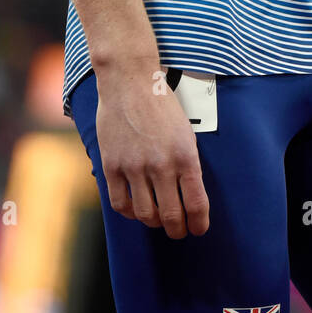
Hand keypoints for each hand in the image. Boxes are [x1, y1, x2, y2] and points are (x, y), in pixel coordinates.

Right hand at [95, 63, 209, 237]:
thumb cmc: (162, 105)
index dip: (199, 223)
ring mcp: (134, 166)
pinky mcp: (112, 166)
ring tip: (158, 220)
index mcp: (185, 155)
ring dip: (154, 223)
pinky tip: (136, 208)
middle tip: (179, 231)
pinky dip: (130, 213)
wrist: (130, 82)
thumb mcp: (186, 132)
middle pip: (171, 215)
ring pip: (146, 214)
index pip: (196, 203)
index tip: (198, 229)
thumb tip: (189, 196)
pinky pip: (120, 203)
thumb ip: (187, 164)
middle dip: (178, 229)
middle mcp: (161, 164)